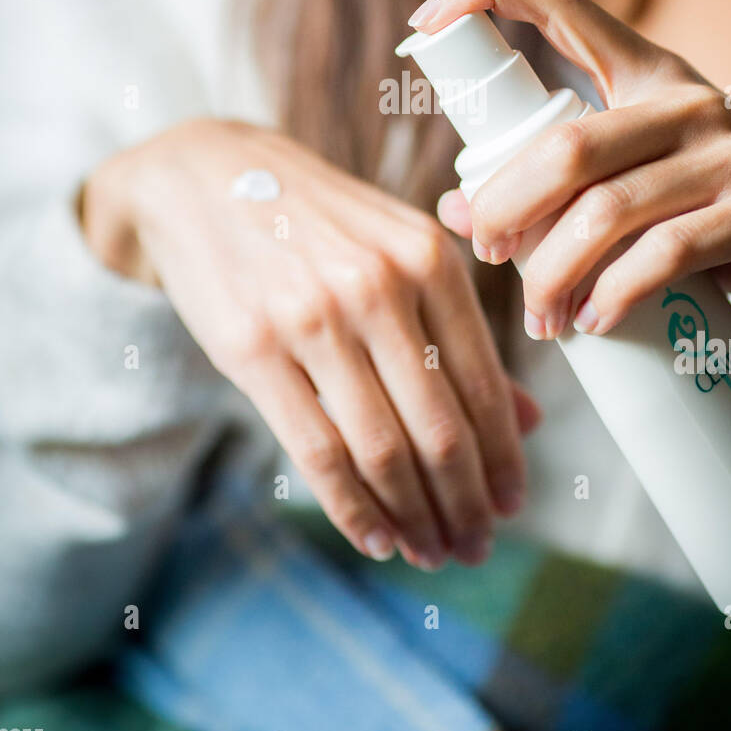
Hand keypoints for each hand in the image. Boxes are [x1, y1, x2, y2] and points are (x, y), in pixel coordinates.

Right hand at [80, 119, 541, 569]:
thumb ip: (459, 332)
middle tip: (474, 548)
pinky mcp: (251, 349)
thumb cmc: (318, 222)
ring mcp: (313, 318)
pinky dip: (353, 508)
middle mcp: (379, 287)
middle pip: (440, 428)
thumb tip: (526, 423)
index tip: (511, 506)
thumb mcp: (398, 250)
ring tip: (430, 552)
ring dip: (415, 517)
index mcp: (429, 258)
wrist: (204, 178)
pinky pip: (316, 451)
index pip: (483, 383)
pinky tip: (376, 536)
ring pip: (382, 449)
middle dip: (465, 504)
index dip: (503, 458)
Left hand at [409, 0, 730, 347]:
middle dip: (503, 209)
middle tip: (485, 256)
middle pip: (562, 143)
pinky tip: (596, 322)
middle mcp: (688, 97)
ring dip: (552, 275)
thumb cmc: (727, 210)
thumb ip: (565, 185)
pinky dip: (614, 296)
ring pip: (605, 210)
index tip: (421, 23)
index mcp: (648, 71)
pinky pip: (663, 256)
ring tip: (542, 318)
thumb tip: (457, 209)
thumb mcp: (649, 179)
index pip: (561, 1)